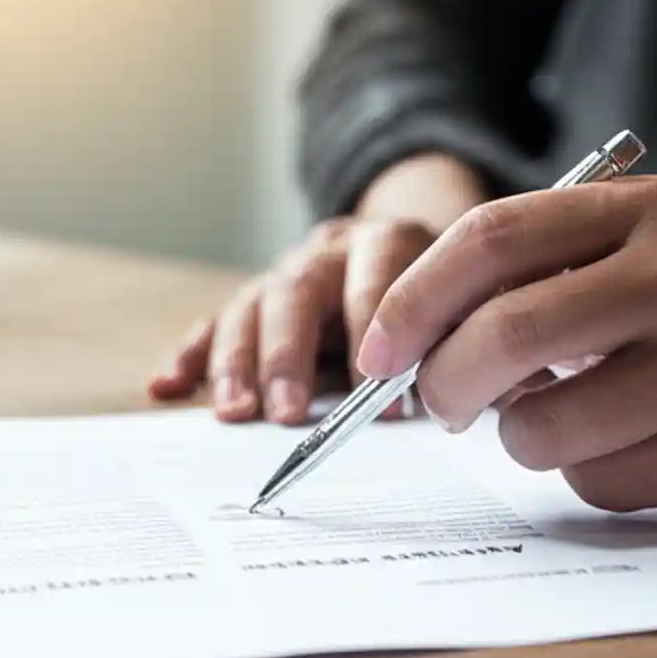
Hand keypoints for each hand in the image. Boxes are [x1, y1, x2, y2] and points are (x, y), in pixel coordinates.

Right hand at [149, 153, 486, 422]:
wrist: (416, 252)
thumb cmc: (449, 300)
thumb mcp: (472, 308)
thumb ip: (475, 341)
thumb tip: (490, 388)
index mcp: (391, 243)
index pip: (378, 276)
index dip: (379, 331)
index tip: (385, 399)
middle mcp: (330, 250)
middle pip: (297, 291)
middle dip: (289, 354)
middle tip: (285, 413)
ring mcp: (286, 273)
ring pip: (249, 306)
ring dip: (236, 362)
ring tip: (233, 414)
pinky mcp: (254, 301)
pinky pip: (213, 322)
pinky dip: (190, 354)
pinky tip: (166, 386)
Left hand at [359, 176, 656, 509]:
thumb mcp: (618, 249)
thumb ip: (519, 276)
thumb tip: (398, 346)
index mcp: (645, 208)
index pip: (491, 238)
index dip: (412, 301)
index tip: (376, 351)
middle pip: (507, 332)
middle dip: (442, 381)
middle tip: (436, 402)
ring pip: (544, 426)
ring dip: (516, 436)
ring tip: (550, 416)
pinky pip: (599, 482)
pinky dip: (580, 472)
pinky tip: (624, 442)